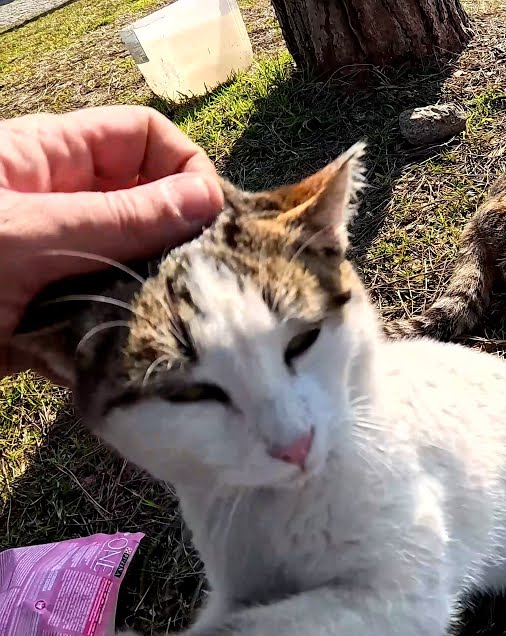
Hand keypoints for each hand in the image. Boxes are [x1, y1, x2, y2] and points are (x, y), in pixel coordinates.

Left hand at [0, 106, 222, 378]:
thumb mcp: (25, 232)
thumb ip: (120, 217)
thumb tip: (209, 198)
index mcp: (47, 160)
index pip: (142, 139)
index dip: (183, 167)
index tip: (209, 219)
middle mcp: (59, 208)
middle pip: (150, 206)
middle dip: (184, 240)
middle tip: (214, 284)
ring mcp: (55, 267)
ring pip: (138, 269)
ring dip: (159, 297)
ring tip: (180, 327)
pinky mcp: (51, 325)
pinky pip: (110, 324)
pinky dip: (128, 343)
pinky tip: (142, 359)